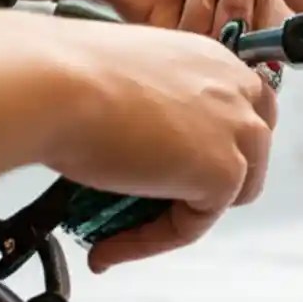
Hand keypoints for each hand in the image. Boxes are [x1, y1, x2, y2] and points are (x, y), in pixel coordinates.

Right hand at [44, 20, 276, 272]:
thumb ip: (154, 104)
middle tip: (157, 203)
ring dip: (179, 217)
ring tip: (122, 230)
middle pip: (249, 152)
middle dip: (208, 182)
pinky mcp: (224, 172)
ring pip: (229, 193)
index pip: (239, 109)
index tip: (174, 168)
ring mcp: (238, 130)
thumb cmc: (67, 73)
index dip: (213, 144)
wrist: (53, 85)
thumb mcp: (127, 77)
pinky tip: (109, 244)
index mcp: (213, 57)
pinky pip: (194, 224)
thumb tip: (140, 140)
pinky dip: (152, 241)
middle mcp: (235, 87)